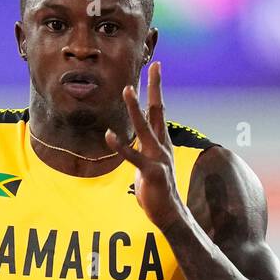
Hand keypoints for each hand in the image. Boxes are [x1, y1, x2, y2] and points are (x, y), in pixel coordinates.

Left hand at [104, 62, 186, 230]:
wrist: (170, 214)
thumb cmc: (158, 192)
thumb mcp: (150, 167)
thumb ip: (143, 153)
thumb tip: (136, 147)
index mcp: (162, 143)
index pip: (159, 111)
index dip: (157, 89)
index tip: (156, 68)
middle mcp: (162, 146)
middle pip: (159, 111)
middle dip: (155, 87)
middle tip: (155, 65)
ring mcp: (158, 158)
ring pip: (145, 128)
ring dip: (135, 108)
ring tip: (127, 90)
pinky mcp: (150, 172)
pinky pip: (132, 156)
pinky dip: (119, 145)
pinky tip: (109, 135)